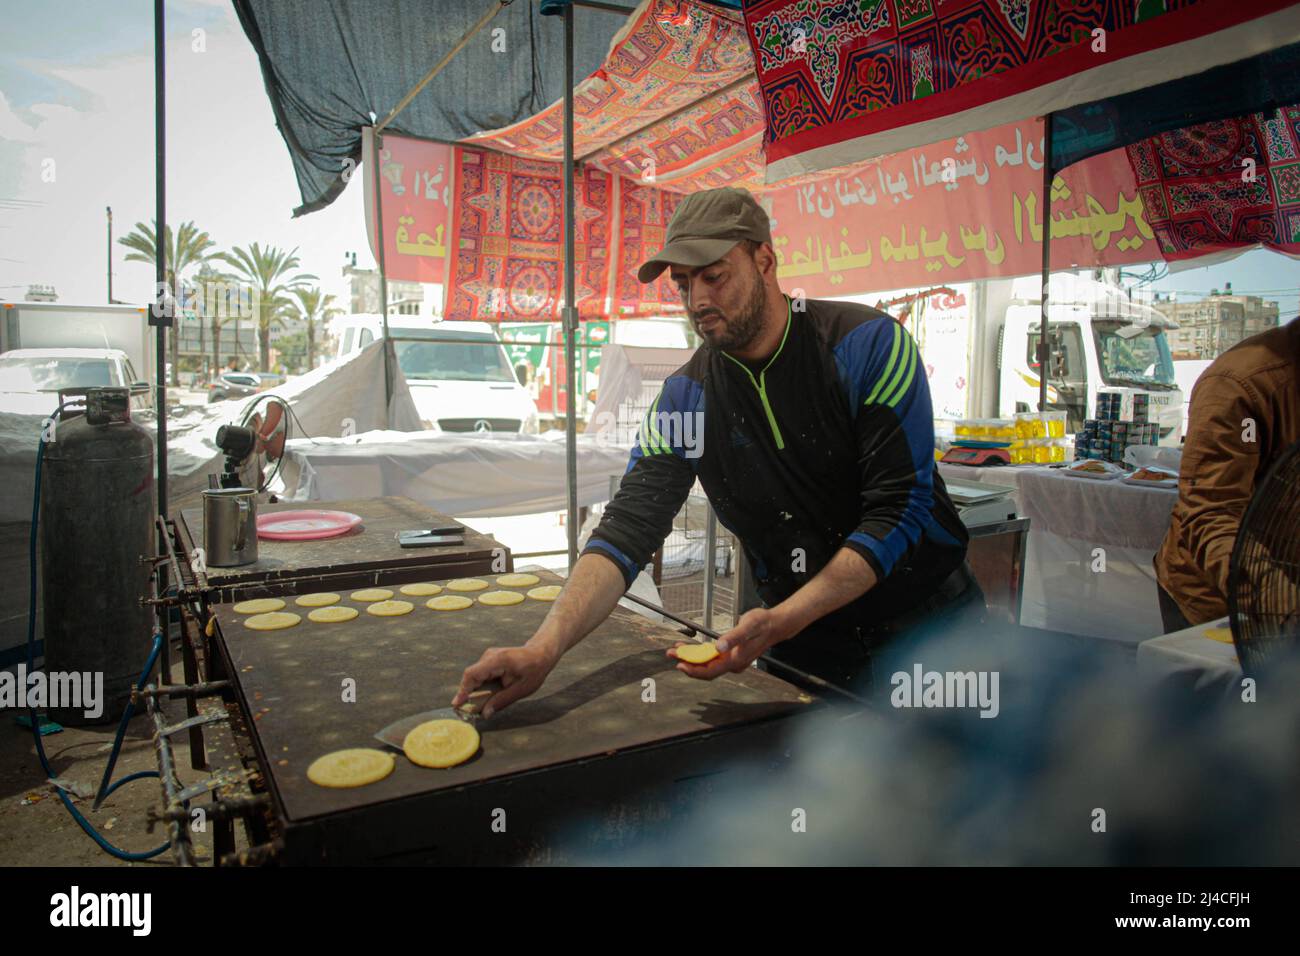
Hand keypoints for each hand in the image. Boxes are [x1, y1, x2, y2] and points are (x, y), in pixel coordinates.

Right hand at [453, 644, 556, 717]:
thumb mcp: (521, 689)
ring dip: (474, 691)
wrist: (540, 654)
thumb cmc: (534, 670)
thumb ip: (502, 701)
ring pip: (474, 676)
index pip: (472, 674)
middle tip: (467, 711)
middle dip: (467, 694)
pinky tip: (485, 697)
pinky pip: (480, 675)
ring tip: (477, 706)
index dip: (463, 689)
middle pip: (471, 676)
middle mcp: (489, 656)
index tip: (457, 704)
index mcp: (498, 661)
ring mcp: (488, 657)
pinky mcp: (489, 661)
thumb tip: (485, 713)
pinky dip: (479, 686)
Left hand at [669, 608, 787, 679]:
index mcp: (735, 660)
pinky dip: (700, 653)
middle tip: (671, 653)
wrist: (775, 625)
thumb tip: (719, 647)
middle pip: (706, 670)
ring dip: (692, 658)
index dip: (693, 670)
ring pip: (708, 664)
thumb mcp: (748, 626)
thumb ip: (734, 637)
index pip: (710, 671)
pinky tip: (691, 647)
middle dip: (687, 663)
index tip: (679, 663)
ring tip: (677, 649)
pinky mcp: (731, 655)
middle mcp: (733, 664)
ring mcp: (732, 660)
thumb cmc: (763, 624)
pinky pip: (712, 658)